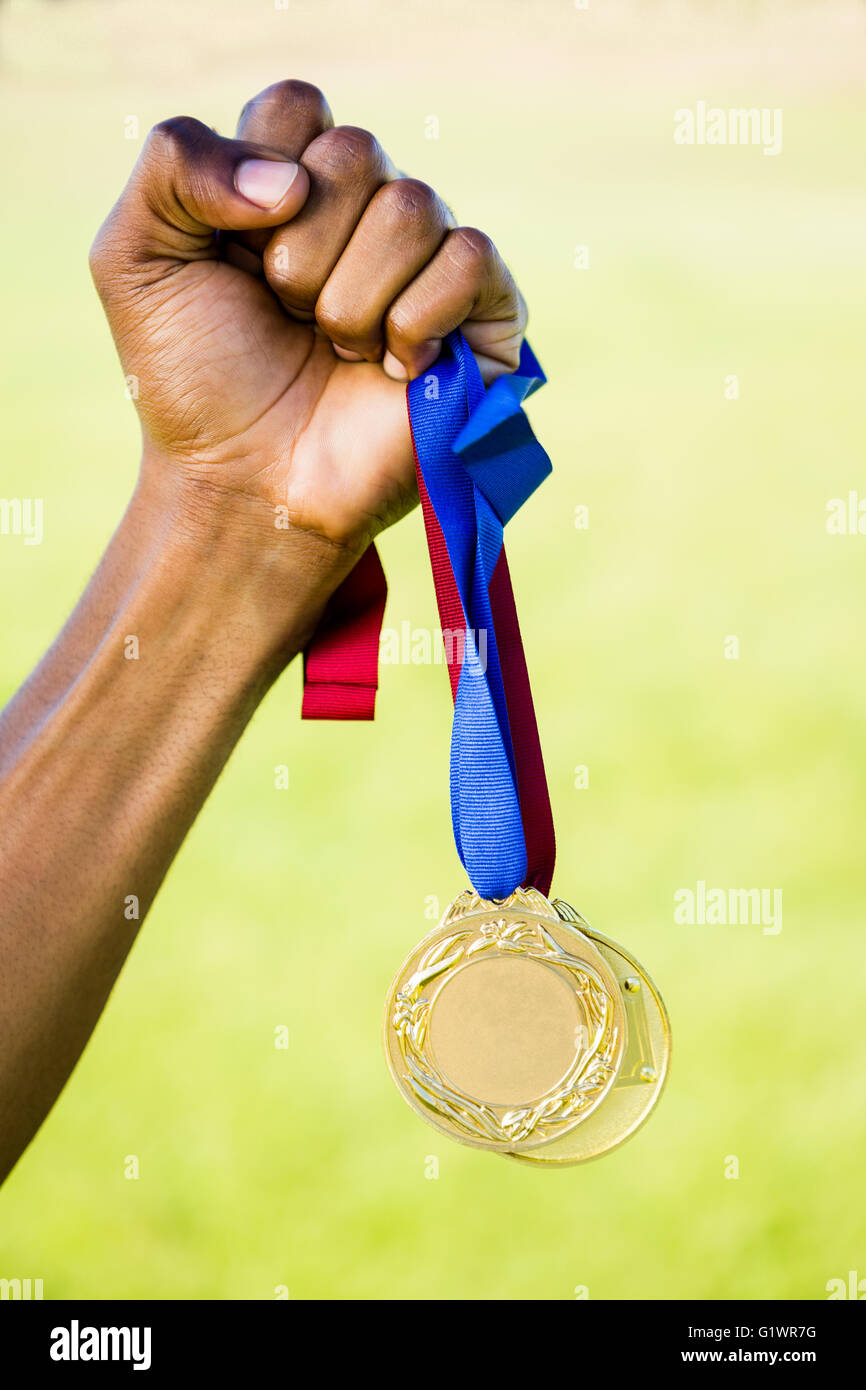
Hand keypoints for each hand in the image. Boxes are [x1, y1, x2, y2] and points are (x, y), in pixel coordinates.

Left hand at [90, 79, 526, 558]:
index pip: (298, 108)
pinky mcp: (483, 317)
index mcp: (292, 183)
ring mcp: (428, 262)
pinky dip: (416, 319)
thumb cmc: (196, 382)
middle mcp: (367, 211)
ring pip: (412, 207)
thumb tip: (292, 177)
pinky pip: (470, 258)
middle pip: (355, 153)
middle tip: (286, 316)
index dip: (260, 182)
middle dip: (301, 253)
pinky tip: (392, 367)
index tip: (238, 257)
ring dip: (351, 299)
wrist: (247, 485)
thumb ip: (174, 165)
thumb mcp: (135, 260)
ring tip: (335, 350)